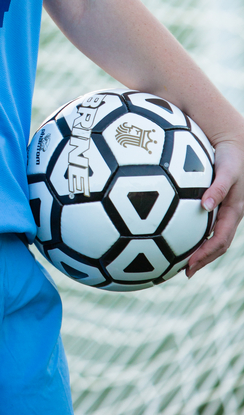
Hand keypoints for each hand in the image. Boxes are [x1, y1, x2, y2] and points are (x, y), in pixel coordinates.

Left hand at [186, 138, 243, 276]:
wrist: (234, 142)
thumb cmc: (230, 155)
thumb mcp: (227, 170)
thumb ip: (219, 187)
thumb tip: (206, 205)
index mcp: (234, 210)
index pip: (221, 240)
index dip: (207, 255)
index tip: (189, 265)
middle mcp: (230, 214)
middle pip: (218, 245)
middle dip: (203, 260)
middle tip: (183, 272)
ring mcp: (225, 210)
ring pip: (214, 237)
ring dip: (201, 252)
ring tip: (180, 262)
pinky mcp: (218, 204)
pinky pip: (208, 225)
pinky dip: (197, 235)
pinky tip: (179, 236)